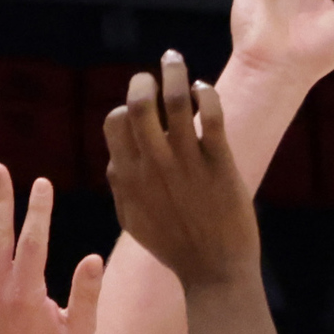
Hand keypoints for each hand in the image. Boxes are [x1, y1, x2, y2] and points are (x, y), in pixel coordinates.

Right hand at [105, 54, 258, 291]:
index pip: (114, 123)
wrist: (214, 272)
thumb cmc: (175, 247)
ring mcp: (186, 163)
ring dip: (173, 71)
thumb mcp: (133, 220)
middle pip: (137, 103)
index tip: (139, 110)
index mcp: (129, 177)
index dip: (123, 108)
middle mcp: (153, 166)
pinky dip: (204, 92)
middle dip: (142, 80)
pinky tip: (203, 90)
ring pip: (174, 98)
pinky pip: (210, 114)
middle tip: (154, 75)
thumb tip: (115, 159)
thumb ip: (121, 186)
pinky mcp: (219, 163)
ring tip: (174, 60)